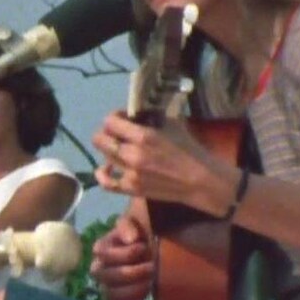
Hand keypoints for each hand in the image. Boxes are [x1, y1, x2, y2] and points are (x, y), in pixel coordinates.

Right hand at [90, 213, 153, 299]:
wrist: (152, 248)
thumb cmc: (141, 234)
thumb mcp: (135, 222)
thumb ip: (128, 225)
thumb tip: (130, 239)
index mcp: (101, 248)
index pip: (102, 254)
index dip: (124, 253)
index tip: (143, 247)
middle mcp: (99, 267)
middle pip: (105, 276)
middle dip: (131, 272)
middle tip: (151, 267)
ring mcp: (106, 284)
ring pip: (110, 293)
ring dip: (132, 288)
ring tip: (150, 281)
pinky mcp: (116, 297)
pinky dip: (133, 299)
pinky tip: (147, 291)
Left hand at [92, 111, 226, 214]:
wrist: (199, 180)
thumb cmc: (188, 150)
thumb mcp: (173, 124)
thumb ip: (152, 116)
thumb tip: (137, 110)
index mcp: (143, 136)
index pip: (110, 121)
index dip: (114, 117)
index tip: (123, 118)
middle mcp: (132, 154)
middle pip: (100, 139)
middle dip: (106, 132)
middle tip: (118, 133)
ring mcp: (129, 173)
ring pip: (104, 157)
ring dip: (109, 149)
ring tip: (119, 148)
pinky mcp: (130, 189)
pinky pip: (106, 183)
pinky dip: (102, 174)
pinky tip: (106, 168)